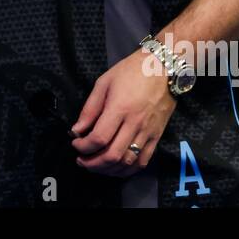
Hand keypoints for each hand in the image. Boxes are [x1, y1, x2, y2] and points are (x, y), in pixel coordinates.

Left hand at [69, 47, 177, 176]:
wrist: (163, 68)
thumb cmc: (131, 72)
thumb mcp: (104, 82)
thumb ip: (90, 108)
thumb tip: (77, 130)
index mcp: (120, 108)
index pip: (99, 138)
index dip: (83, 146)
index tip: (76, 143)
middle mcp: (135, 124)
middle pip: (112, 155)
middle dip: (92, 163)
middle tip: (81, 160)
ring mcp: (148, 132)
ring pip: (127, 162)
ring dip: (108, 170)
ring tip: (96, 165)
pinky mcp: (157, 136)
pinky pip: (143, 161)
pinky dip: (128, 169)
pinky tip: (117, 167)